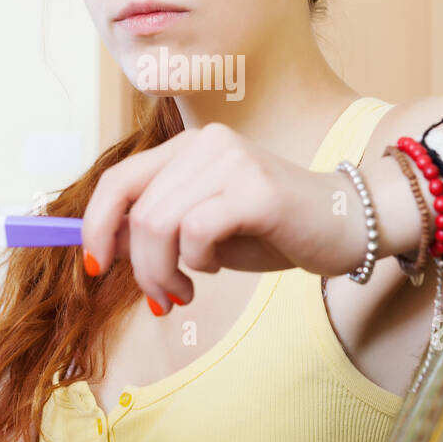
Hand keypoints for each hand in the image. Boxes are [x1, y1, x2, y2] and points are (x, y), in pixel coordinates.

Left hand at [80, 123, 365, 310]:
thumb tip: (104, 249)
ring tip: (185, 291)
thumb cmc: (273, 229)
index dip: (96, 224)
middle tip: (161, 297)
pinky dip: (196, 262)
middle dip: (137, 265)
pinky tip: (213, 271)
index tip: (96, 265)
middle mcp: (207, 144)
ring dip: (162, 272)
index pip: (119, 180)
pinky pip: (196, 231)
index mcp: (188, 147)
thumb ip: (159, 227)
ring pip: (159, 223)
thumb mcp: (204, 225)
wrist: (346, 225)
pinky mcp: (256, 190)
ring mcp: (232, 162)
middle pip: (137, 209)